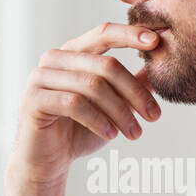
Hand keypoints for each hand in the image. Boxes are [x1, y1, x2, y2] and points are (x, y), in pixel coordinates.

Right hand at [9, 22, 163, 187]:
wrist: (48, 162)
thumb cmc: (80, 131)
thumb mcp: (113, 107)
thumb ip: (132, 85)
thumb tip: (162, 65)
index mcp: (73, 53)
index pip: (104, 34)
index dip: (130, 34)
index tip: (157, 41)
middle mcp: (55, 59)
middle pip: (105, 65)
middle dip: (135, 92)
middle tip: (154, 116)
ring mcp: (40, 77)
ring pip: (93, 85)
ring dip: (120, 112)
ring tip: (135, 133)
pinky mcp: (33, 99)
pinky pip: (74, 103)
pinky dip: (98, 120)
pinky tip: (111, 135)